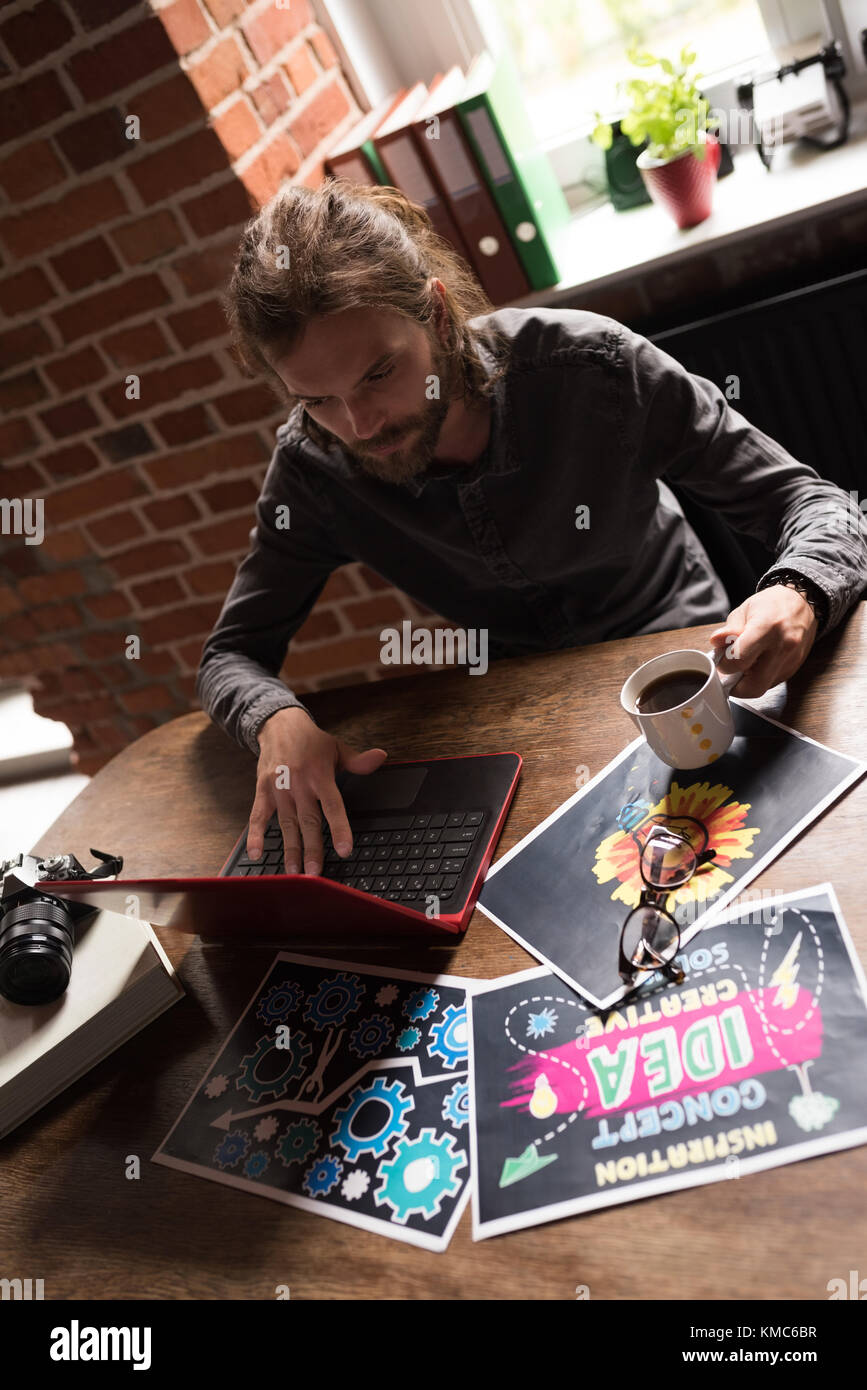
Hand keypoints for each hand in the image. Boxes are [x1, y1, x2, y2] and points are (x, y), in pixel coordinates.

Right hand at [247, 707, 387, 874]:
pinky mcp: (262, 790)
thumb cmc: (311, 740)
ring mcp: (279, 788)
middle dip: (312, 849)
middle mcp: (299, 783)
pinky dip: (255, 835)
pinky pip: (257, 816)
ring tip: (293, 872)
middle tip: (314, 873)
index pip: (333, 806)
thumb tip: (380, 757)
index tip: (344, 850)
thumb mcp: (337, 748)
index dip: (339, 828)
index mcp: (320, 774)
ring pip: (286, 824)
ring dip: (289, 849)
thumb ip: (357, 761)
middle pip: (308, 821)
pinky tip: (257, 854)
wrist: (279, 724)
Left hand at [709, 585, 818, 698]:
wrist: (802, 602)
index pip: (739, 661)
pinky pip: (772, 682)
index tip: (721, 660)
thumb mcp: (745, 610)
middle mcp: (783, 647)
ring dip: (748, 682)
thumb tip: (716, 643)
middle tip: (730, 673)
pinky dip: (760, 677)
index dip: (724, 665)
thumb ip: (729, 630)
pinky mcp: (794, 668)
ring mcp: (791, 660)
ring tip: (745, 663)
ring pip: (763, 688)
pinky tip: (757, 662)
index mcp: (767, 628)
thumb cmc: (772, 604)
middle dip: (736, 686)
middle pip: (753, 687)